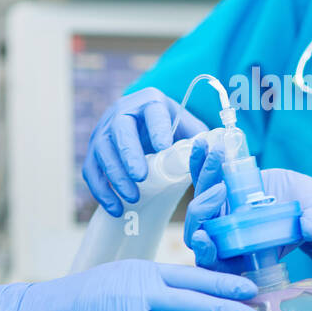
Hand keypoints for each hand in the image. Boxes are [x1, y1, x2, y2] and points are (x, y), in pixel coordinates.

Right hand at [0, 259, 260, 310]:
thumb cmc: (93, 292)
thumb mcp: (128, 274)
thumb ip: (162, 281)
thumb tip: (205, 290)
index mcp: (143, 272)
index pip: (192, 277)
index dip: (223, 283)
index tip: (249, 290)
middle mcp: (137, 294)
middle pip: (192, 303)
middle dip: (227, 310)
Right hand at [84, 87, 206, 216]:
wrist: (143, 129)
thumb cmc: (172, 131)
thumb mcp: (189, 128)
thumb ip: (202, 138)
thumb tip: (220, 149)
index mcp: (150, 102)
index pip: (153, 112)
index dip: (157, 128)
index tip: (164, 147)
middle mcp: (122, 112)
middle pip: (120, 130)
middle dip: (129, 154)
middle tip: (141, 176)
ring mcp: (104, 131)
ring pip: (102, 152)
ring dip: (115, 176)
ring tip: (133, 197)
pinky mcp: (93, 152)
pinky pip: (91, 171)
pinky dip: (101, 191)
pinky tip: (116, 208)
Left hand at [184, 137, 311, 271]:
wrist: (308, 199)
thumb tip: (309, 227)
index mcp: (245, 253)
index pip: (215, 261)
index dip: (205, 252)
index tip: (202, 237)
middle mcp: (227, 235)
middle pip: (199, 229)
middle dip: (202, 209)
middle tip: (219, 187)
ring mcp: (222, 214)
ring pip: (199, 201)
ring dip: (202, 177)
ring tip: (214, 151)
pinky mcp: (222, 193)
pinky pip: (205, 180)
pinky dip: (200, 163)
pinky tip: (202, 143)